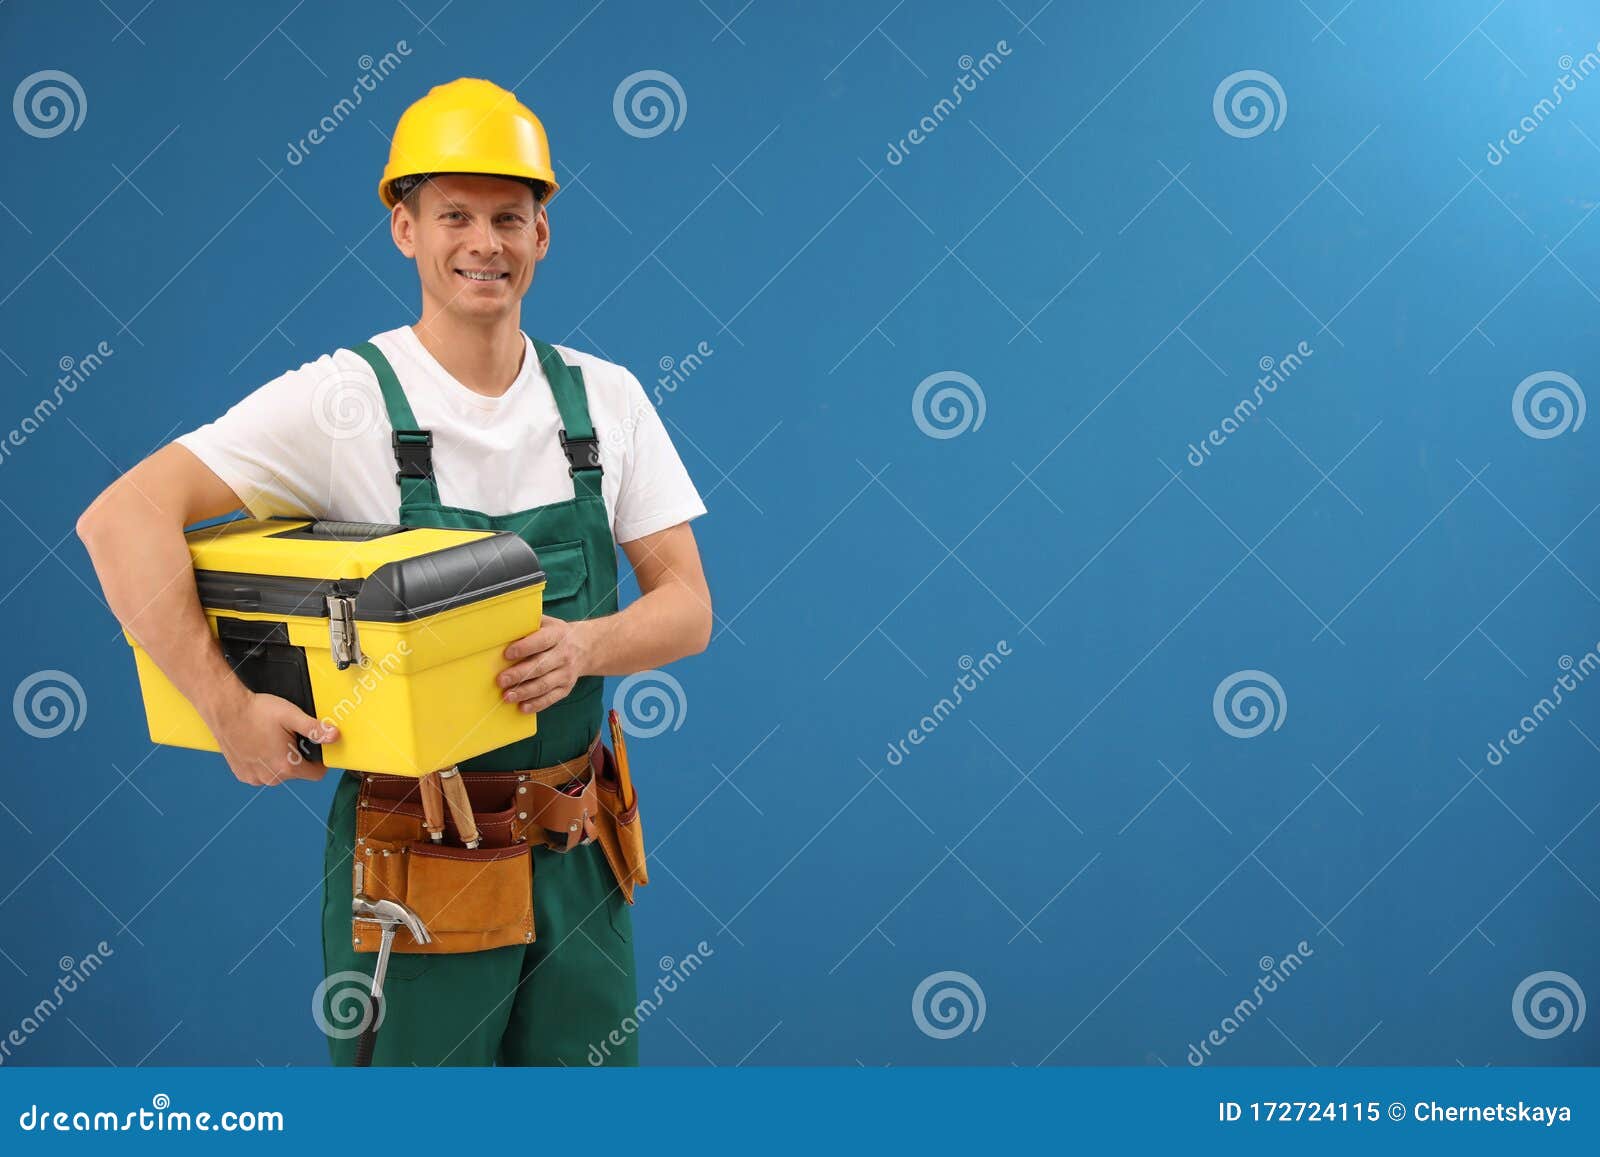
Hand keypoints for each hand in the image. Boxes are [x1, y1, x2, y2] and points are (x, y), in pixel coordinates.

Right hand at [208, 691, 337, 785]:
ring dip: (280, 760)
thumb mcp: (292, 716)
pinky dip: (264, 763)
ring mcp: (254, 778)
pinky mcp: (242, 775)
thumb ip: (315, 729)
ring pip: (279, 774)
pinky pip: (262, 773)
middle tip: (288, 737)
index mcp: (286, 766)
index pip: (317, 774)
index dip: (320, 761)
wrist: (225, 710)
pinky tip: (259, 746)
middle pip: (297, 773)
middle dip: (298, 757)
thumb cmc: (256, 712)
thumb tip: (335, 736)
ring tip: (271, 740)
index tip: (314, 748)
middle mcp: (270, 777)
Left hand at [499, 615, 588, 713]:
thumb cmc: (556, 634)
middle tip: (500, 680)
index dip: (525, 647)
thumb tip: (502, 629)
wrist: (585, 647)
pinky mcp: (566, 688)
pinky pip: (551, 698)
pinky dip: (536, 704)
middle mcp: (564, 654)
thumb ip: (528, 625)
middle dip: (519, 674)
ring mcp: (566, 673)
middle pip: (541, 666)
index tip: (507, 654)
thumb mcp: (547, 623)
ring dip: (524, 692)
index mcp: (557, 635)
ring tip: (507, 696)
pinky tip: (522, 707)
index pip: (542, 641)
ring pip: (544, 685)